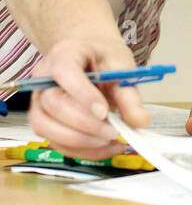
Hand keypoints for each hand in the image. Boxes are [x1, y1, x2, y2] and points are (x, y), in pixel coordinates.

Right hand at [29, 36, 150, 158]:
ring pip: (46, 127)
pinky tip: (104, 147)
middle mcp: (43, 78)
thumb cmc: (102, 59)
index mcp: (63, 54)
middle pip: (53, 104)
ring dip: (80, 141)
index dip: (83, 94)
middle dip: (85, 124)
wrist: (91, 58)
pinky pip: (55, 142)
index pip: (65, 72)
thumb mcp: (121, 68)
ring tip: (110, 140)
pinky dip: (81, 150)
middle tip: (113, 131)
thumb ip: (129, 95)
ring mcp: (39, 101)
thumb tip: (140, 121)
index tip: (104, 111)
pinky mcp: (43, 122)